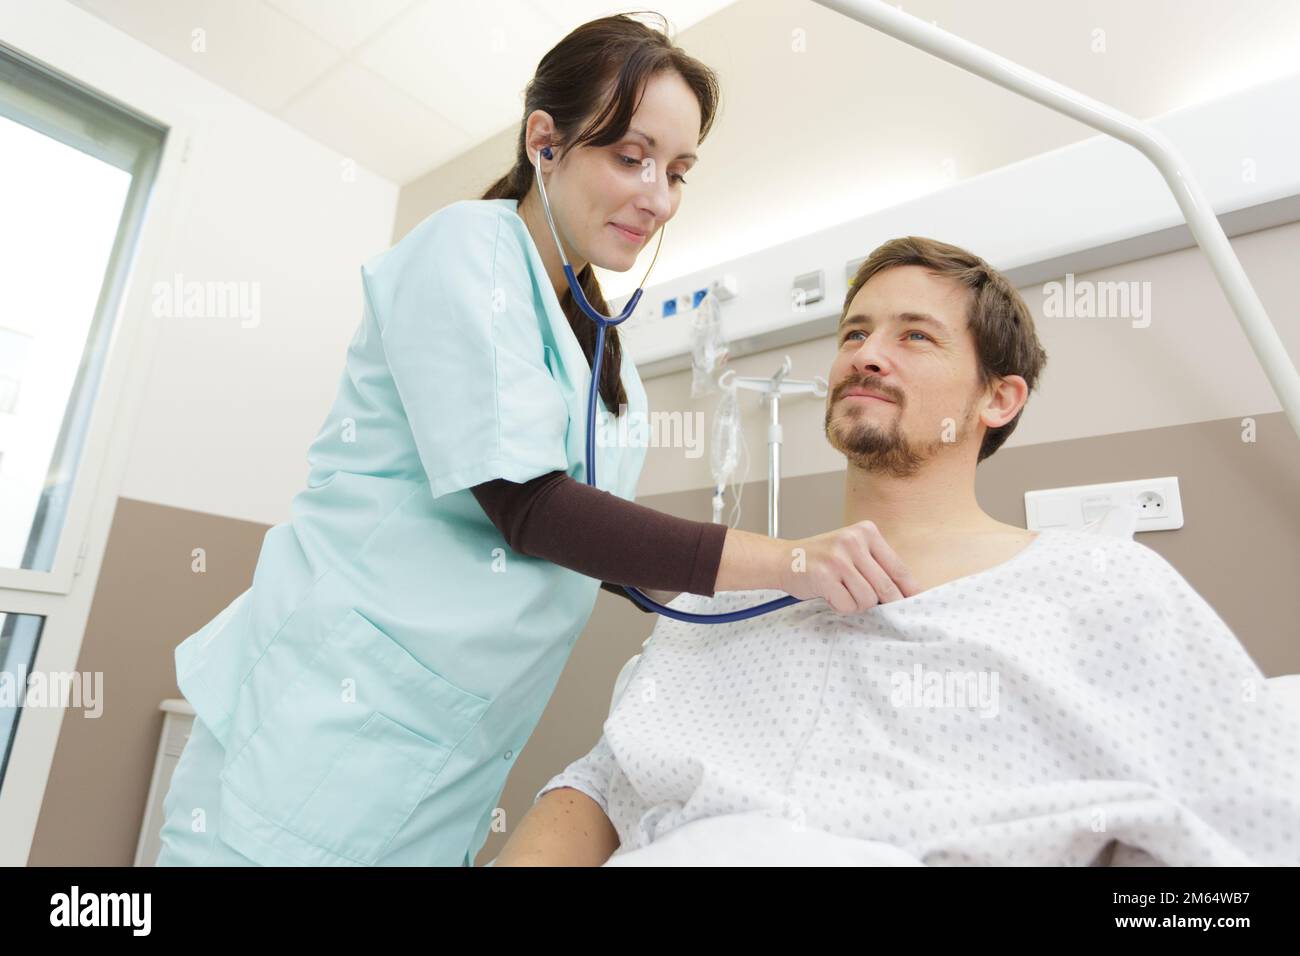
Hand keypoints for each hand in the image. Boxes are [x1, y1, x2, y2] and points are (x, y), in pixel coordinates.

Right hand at [777, 521, 919, 613]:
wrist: (783, 559)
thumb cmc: (822, 559)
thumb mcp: (852, 551)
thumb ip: (877, 566)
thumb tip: (907, 593)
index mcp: (866, 532)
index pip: (898, 567)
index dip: (910, 589)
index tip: (918, 602)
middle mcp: (853, 541)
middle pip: (886, 587)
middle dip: (885, 603)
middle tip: (880, 608)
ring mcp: (838, 558)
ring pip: (868, 599)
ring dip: (857, 604)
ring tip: (843, 592)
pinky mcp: (824, 576)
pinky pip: (848, 605)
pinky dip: (841, 606)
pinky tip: (831, 595)